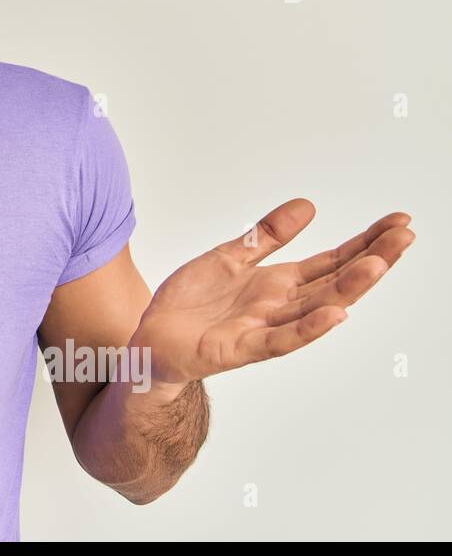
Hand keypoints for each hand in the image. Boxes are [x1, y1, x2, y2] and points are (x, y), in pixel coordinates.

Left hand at [131, 199, 413, 387]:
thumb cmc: (191, 304)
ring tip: (379, 265)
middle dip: (372, 259)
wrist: (150, 338)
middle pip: (334, 281)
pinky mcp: (238, 349)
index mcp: (277, 284)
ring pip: (315, 308)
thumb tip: (307, 206)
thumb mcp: (229, 257)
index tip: (399, 222)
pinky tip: (335, 315)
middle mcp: (278, 306)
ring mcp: (262, 328)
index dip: (365, 243)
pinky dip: (308, 329)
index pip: (331, 261)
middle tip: (406, 235)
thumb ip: (266, 236)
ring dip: (349, 288)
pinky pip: (279, 340)